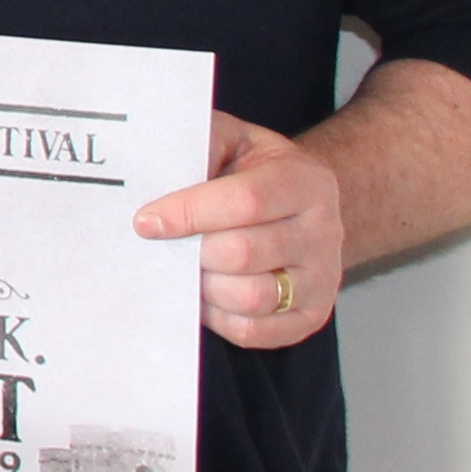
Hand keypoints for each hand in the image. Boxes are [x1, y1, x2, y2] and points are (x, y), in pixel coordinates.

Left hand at [135, 111, 345, 347]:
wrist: (303, 208)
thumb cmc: (254, 173)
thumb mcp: (234, 141)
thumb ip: (203, 142)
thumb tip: (159, 163)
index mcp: (305, 181)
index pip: (245, 201)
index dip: (189, 212)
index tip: (147, 221)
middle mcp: (323, 232)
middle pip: (242, 253)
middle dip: (191, 251)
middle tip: (165, 245)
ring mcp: (322, 279)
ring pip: (249, 297)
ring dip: (203, 286)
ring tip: (186, 267)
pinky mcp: (310, 316)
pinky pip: (253, 330)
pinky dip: (217, 316)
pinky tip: (205, 292)